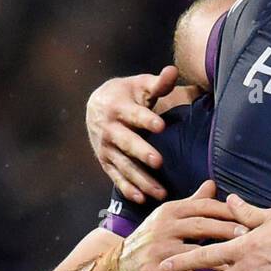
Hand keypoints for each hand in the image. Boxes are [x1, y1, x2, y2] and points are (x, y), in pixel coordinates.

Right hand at [86, 67, 178, 202]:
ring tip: (161, 192)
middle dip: (142, 152)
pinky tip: (142, 199)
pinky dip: (128, 189)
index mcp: (119, 107)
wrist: (97, 104)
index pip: (135, 115)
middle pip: (127, 142)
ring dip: (141, 179)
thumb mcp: (141, 85)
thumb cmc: (129, 94)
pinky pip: (116, 177)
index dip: (147, 120)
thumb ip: (159, 83)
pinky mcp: (105, 161)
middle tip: (159, 162)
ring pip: (123, 165)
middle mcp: (110, 129)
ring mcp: (106, 147)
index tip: (161, 126)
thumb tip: (172, 70)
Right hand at [117, 181, 245, 270]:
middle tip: (252, 236)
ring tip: (242, 261)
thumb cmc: (154, 238)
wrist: (119, 265)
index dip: (228, 211)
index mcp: (171, 210)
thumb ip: (193, 202)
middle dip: (228, 230)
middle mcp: (164, 226)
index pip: (204, 206)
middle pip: (201, 225)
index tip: (251, 216)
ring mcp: (158, 248)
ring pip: (194, 252)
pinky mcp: (154, 270)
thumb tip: (213, 183)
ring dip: (220, 257)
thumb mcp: (170, 216)